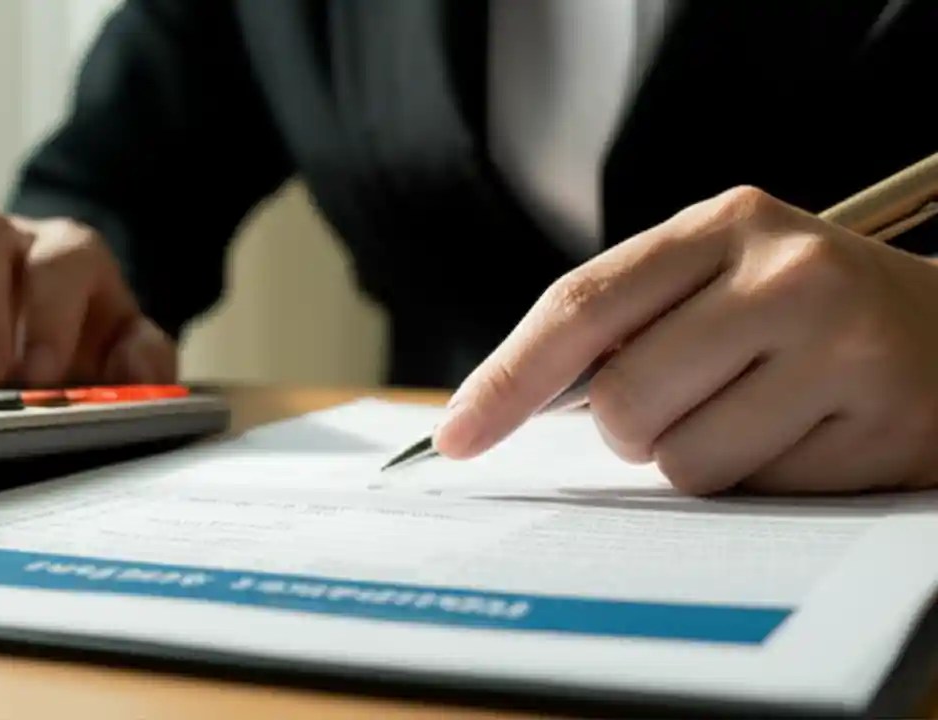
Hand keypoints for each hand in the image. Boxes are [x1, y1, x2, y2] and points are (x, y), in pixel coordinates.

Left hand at [434, 186, 937, 494]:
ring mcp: (844, 348)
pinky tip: (812, 437)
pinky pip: (760, 494)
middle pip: (623, 400)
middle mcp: (787, 273)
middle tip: (693, 400)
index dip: (507, 378)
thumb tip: (503, 408)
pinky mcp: (886, 425)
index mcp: (726, 224)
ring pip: (683, 460)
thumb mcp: (723, 279)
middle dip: (634, 428)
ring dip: (701, 458)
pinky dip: (765, 482)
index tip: (457, 435)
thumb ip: (629, 322)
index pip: (581, 306)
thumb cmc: (807, 316)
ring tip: (764, 414)